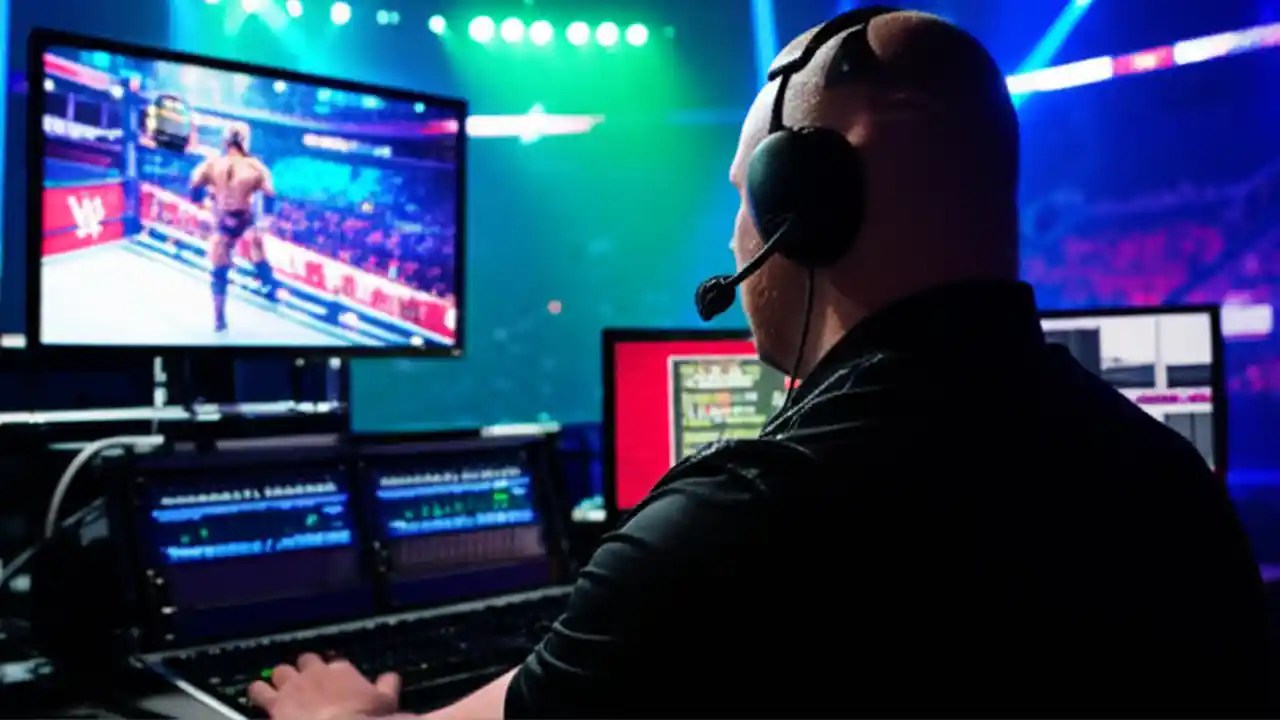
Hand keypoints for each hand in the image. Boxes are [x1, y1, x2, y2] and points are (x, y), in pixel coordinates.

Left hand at [248, 652, 400, 719]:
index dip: (334, 673)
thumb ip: (387, 686)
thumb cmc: (364, 718)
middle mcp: (315, 672)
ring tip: (280, 686)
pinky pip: (258, 691)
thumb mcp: (386, 701)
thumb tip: (392, 678)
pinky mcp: (274, 703)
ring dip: (280, 678)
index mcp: (342, 670)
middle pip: (306, 661)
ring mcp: (292, 686)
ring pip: (280, 671)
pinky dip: (257, 692)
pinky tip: (258, 695)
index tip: (335, 682)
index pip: (336, 664)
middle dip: (305, 669)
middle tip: (306, 681)